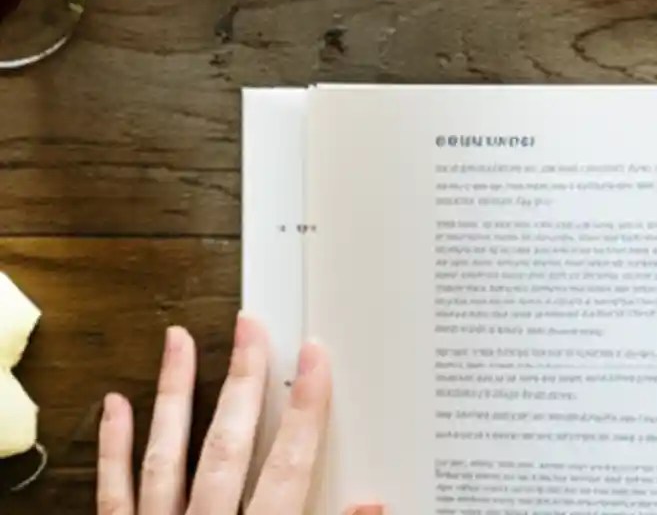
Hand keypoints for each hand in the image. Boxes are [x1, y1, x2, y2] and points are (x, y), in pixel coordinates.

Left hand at [96, 315, 378, 514]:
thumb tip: (375, 503)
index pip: (288, 468)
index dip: (305, 411)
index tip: (315, 357)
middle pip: (228, 448)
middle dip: (243, 382)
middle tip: (250, 327)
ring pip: (167, 458)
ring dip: (176, 394)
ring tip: (179, 340)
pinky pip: (115, 493)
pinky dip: (114, 448)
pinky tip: (117, 404)